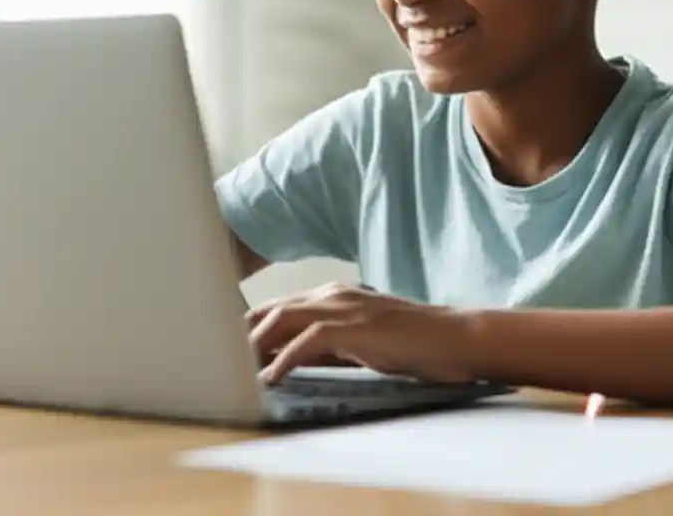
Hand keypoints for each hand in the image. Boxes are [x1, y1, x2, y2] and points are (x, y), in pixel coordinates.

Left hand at [246, 282, 474, 383]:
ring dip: (255, 345)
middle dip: (242, 333)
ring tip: (234, 369)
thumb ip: (327, 343)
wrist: (454, 338)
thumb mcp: (361, 340)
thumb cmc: (411, 342)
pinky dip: (285, 360)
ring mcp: (344, 306)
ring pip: (283, 319)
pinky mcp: (355, 326)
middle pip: (272, 309)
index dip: (250, 325)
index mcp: (334, 294)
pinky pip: (308, 341)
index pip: (279, 306)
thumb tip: (290, 358)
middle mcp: (333, 294)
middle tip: (218, 358)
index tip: (227, 347)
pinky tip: (271, 378)